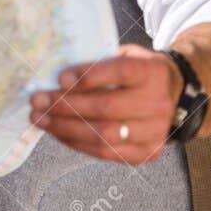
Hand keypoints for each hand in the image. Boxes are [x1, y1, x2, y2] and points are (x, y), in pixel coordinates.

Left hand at [29, 44, 183, 163]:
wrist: (173, 95)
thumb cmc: (135, 72)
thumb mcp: (124, 56)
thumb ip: (98, 63)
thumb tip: (56, 77)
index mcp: (152, 72)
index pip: (120, 72)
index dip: (89, 76)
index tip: (60, 78)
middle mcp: (158, 103)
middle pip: (107, 108)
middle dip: (66, 106)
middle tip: (37, 101)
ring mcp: (156, 132)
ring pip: (104, 135)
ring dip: (65, 128)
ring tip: (40, 119)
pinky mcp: (148, 153)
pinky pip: (106, 153)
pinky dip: (77, 143)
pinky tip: (57, 132)